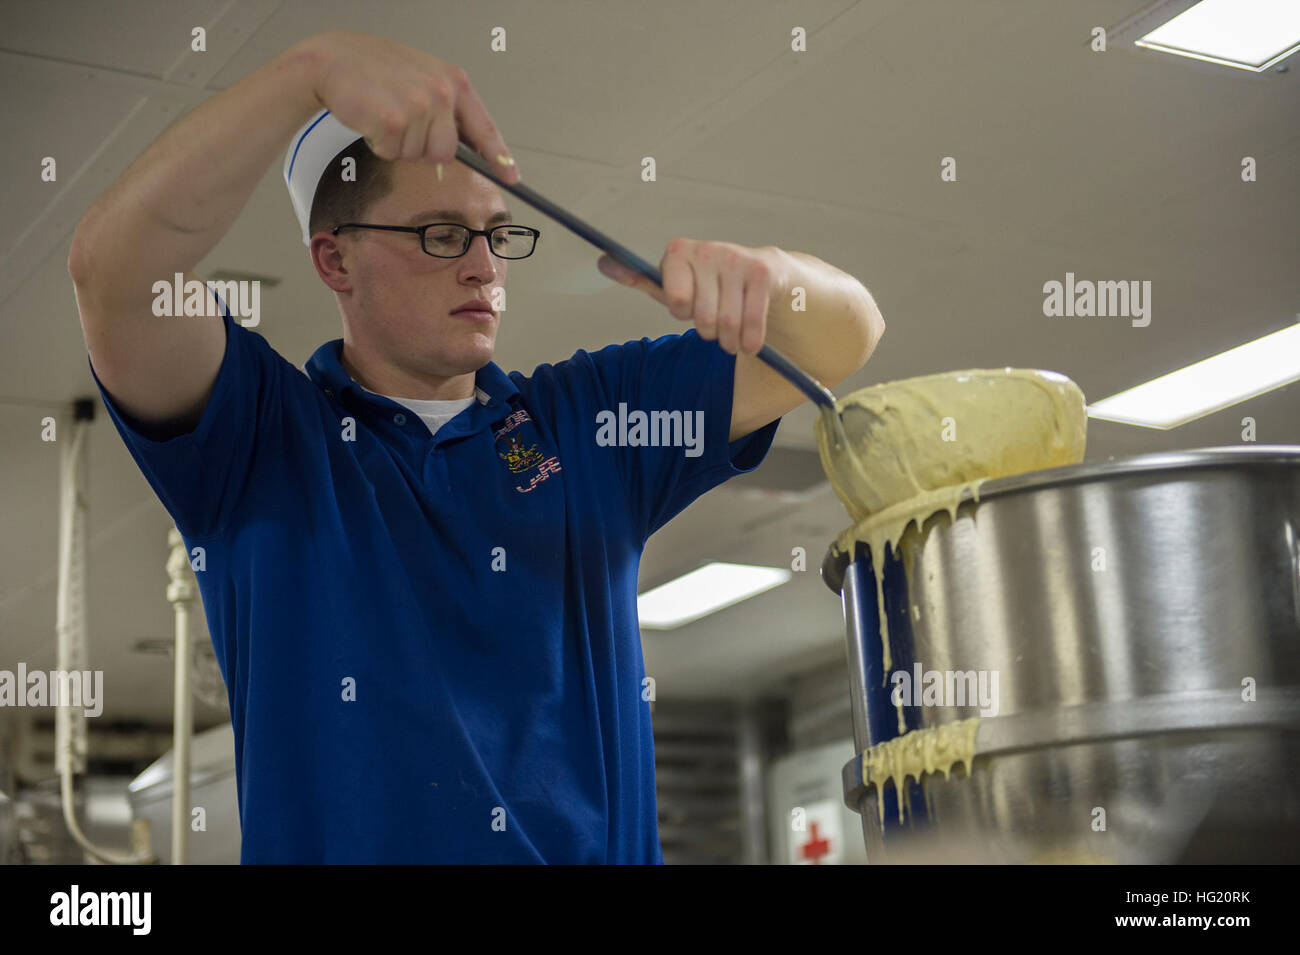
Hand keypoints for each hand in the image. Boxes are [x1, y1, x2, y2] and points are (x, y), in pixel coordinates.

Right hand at [301, 30, 518, 180]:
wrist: (335, 59)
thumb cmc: (380, 71)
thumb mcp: (424, 79)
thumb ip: (447, 111)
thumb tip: (465, 154)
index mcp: (454, 82)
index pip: (483, 128)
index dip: (498, 156)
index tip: (512, 177)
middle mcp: (441, 93)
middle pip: (445, 154)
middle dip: (421, 148)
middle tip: (401, 120)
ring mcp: (419, 106)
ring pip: (417, 156)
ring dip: (398, 145)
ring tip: (384, 113)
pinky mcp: (393, 120)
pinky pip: (392, 153)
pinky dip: (378, 143)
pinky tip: (371, 117)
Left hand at [597, 240, 782, 354]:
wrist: (763, 269)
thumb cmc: (707, 282)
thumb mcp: (671, 280)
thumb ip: (638, 277)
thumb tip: (603, 263)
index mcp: (679, 251)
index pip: (676, 301)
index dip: (684, 314)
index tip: (690, 307)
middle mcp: (708, 250)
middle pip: (703, 317)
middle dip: (708, 332)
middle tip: (713, 328)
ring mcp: (737, 260)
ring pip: (728, 324)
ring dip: (729, 342)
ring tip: (730, 340)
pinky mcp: (762, 274)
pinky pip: (752, 323)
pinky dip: (750, 342)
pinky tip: (749, 342)